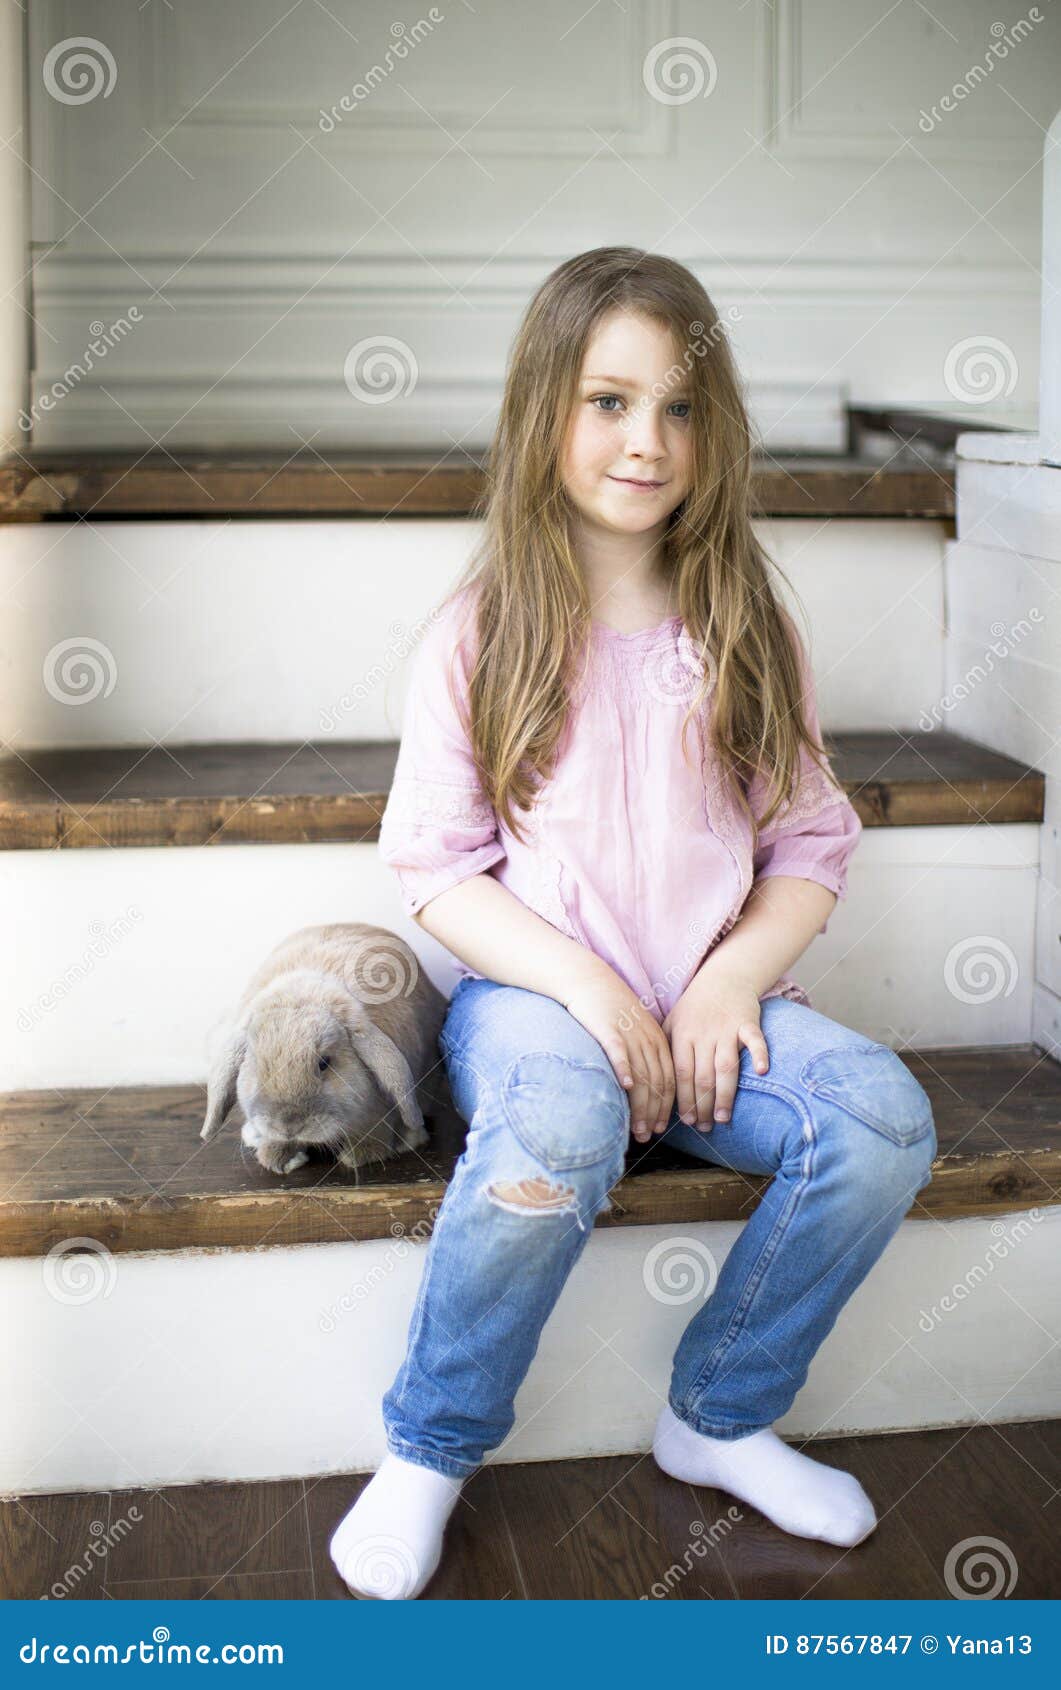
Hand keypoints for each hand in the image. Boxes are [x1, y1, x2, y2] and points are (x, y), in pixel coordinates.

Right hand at [563, 969, 674, 1144]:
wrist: (590, 980)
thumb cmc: (610, 1009)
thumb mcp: (635, 1030)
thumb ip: (642, 1055)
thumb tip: (641, 1088)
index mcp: (657, 1040)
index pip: (668, 1079)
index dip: (666, 1107)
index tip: (660, 1128)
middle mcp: (647, 1039)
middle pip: (657, 1082)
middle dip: (654, 1113)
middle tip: (648, 1136)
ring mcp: (629, 1034)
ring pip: (641, 1074)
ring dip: (641, 1105)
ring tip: (637, 1128)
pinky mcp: (608, 1028)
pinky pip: (619, 1051)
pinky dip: (624, 1069)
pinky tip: (625, 1086)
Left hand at [662, 965, 768, 1131]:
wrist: (724, 977)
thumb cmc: (696, 1005)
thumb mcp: (672, 1022)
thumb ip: (665, 1048)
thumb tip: (654, 1082)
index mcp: (682, 1035)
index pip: (682, 1073)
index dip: (684, 1099)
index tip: (687, 1122)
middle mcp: (703, 1034)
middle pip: (702, 1076)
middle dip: (703, 1105)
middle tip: (705, 1127)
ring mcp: (726, 1028)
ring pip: (725, 1066)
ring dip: (725, 1094)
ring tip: (723, 1118)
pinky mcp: (748, 1022)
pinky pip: (755, 1039)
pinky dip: (759, 1054)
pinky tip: (762, 1071)